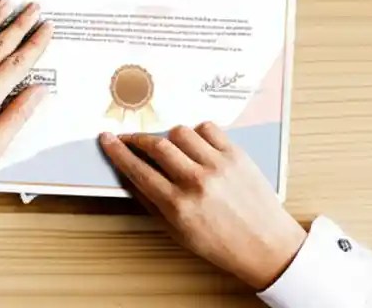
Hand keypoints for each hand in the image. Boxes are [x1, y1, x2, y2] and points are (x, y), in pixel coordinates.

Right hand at [99, 123, 306, 290]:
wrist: (264, 243)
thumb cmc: (221, 243)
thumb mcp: (177, 232)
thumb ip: (151, 202)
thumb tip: (129, 176)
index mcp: (178, 205)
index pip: (138, 170)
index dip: (118, 152)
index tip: (108, 140)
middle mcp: (197, 182)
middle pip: (157, 146)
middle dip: (138, 139)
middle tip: (131, 139)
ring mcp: (218, 165)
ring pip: (181, 132)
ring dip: (170, 137)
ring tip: (171, 149)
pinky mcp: (236, 155)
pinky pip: (208, 128)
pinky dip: (197, 133)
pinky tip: (197, 146)